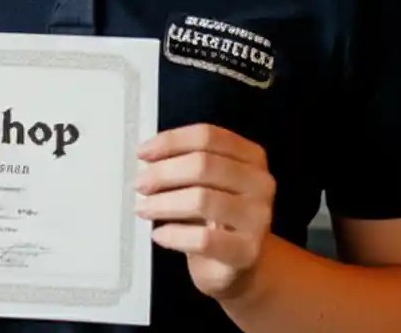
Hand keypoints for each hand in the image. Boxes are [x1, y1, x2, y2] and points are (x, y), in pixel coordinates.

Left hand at [135, 124, 274, 301]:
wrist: (242, 264)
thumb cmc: (217, 217)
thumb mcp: (205, 183)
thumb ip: (183, 164)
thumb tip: (147, 158)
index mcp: (251, 157)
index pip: (208, 136)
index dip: (171, 141)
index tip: (143, 153)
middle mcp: (260, 183)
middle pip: (203, 165)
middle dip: (163, 173)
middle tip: (139, 184)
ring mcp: (257, 218)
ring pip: (201, 200)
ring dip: (163, 203)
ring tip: (144, 209)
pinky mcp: (247, 250)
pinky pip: (202, 239)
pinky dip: (173, 235)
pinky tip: (160, 234)